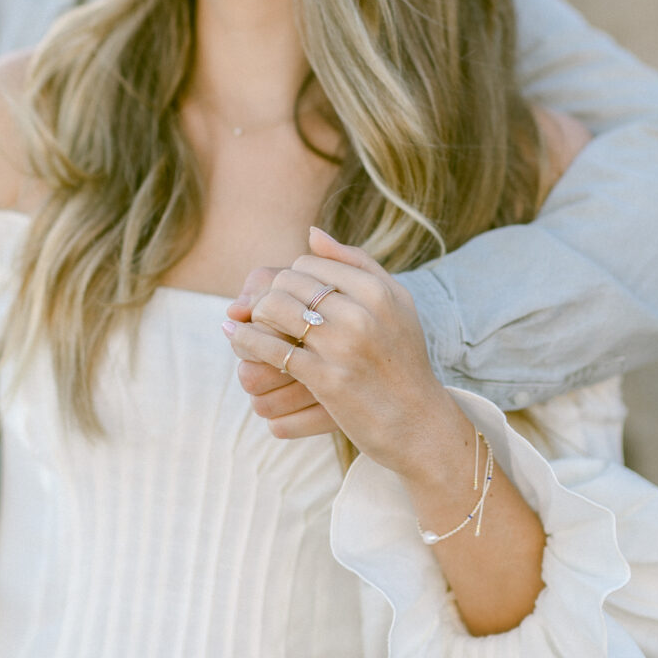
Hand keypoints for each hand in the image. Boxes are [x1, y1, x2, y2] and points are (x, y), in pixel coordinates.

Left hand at [223, 227, 458, 477]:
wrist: (420, 424)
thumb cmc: (404, 361)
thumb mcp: (396, 303)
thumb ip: (357, 263)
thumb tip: (312, 233)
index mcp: (378, 291)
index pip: (309, 263)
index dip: (291, 277)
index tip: (288, 295)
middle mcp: (361, 313)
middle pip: (288, 282)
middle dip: (270, 294)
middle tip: (265, 311)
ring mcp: (342, 347)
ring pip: (275, 308)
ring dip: (256, 315)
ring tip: (252, 323)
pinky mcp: (325, 379)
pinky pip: (271, 349)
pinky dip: (248, 340)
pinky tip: (238, 337)